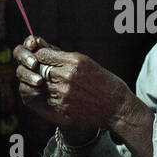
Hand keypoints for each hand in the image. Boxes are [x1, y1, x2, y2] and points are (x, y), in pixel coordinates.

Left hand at [12, 35, 130, 134]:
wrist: (117, 107)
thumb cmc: (105, 83)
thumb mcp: (87, 63)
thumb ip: (65, 57)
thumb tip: (46, 49)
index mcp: (74, 61)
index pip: (44, 54)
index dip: (39, 56)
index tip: (41, 58)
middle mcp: (67, 75)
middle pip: (40, 69)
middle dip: (40, 70)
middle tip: (43, 72)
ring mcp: (63, 92)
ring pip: (42, 85)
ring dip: (45, 84)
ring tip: (55, 85)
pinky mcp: (62, 106)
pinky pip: (47, 98)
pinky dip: (50, 96)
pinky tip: (61, 96)